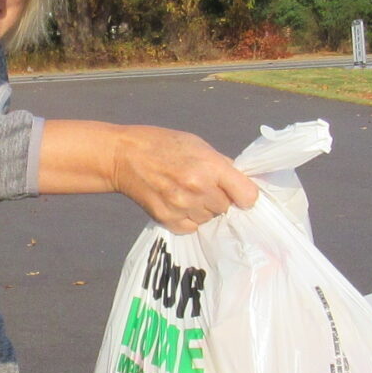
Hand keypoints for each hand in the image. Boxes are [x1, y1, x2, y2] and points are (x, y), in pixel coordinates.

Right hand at [112, 127, 260, 233]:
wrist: (124, 156)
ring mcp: (182, 206)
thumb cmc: (162, 144)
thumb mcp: (197, 145)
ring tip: (187, 193)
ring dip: (203, 210)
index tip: (238, 193)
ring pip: (209, 219)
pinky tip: (177, 204)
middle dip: (219, 199)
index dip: (245, 195)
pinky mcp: (167, 219)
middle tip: (203, 186)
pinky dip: (188, 220)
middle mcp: (199, 188)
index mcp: (210, 166)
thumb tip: (239, 183)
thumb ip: (220, 164)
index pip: (247, 195)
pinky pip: (191, 228)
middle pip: (226, 208)